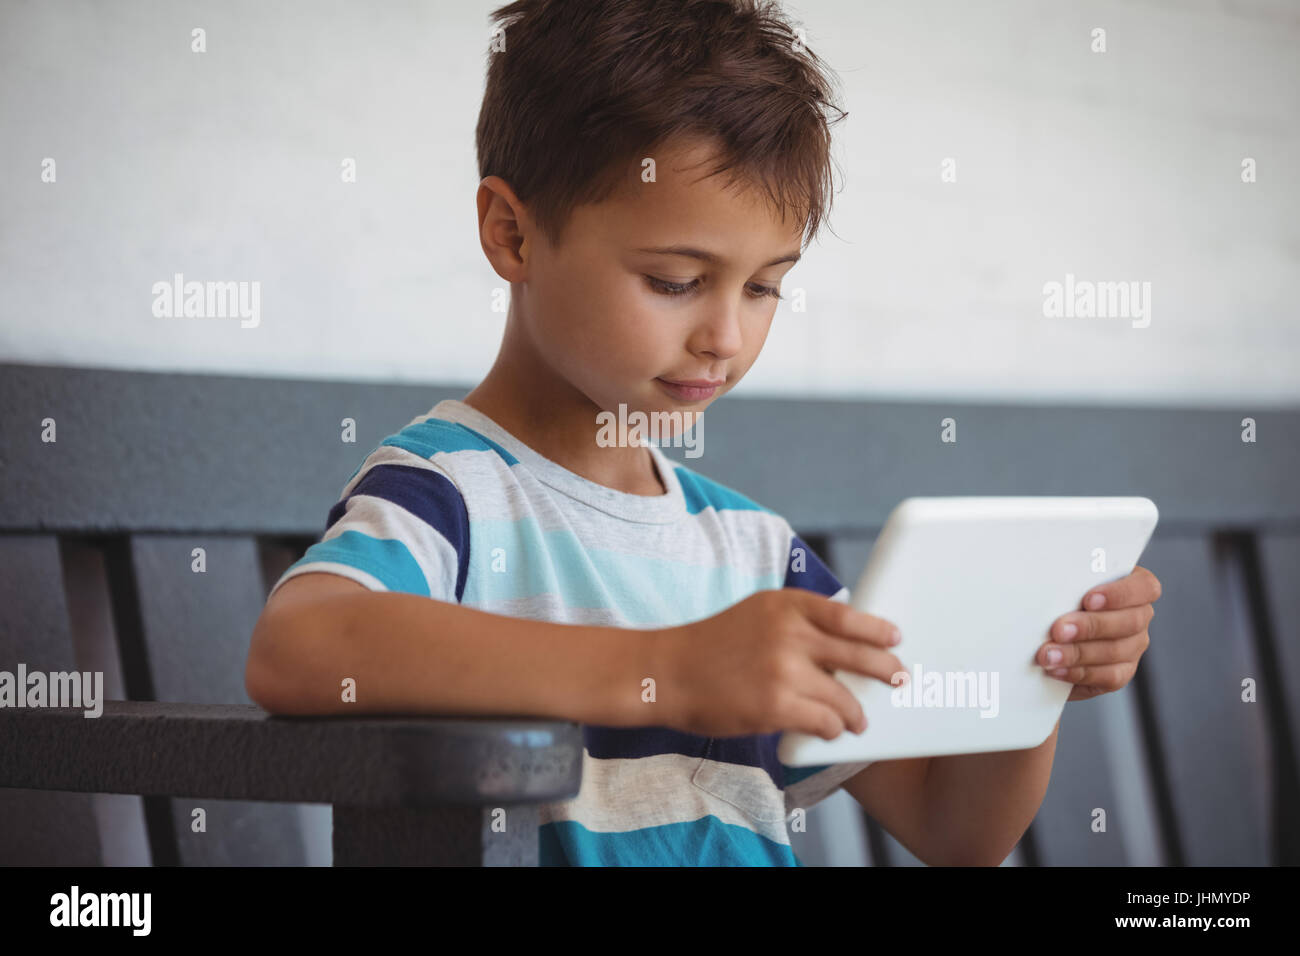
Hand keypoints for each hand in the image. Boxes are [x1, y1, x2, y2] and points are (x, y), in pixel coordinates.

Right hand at [652, 588, 903, 739]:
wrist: (666, 671)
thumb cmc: (711, 645)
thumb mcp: (756, 613)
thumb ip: (795, 621)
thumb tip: (841, 643)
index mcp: (784, 605)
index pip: (845, 615)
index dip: (876, 629)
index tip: (895, 638)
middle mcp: (788, 632)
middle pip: (856, 654)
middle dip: (886, 671)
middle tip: (899, 680)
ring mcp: (782, 670)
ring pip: (843, 697)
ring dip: (857, 712)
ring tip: (860, 720)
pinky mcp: (775, 705)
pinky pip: (824, 722)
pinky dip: (833, 729)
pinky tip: (833, 731)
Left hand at [1037, 565, 1161, 701]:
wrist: (1052, 628)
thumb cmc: (1063, 596)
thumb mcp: (1068, 584)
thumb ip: (1071, 584)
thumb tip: (1049, 584)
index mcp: (1134, 587)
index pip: (1144, 587)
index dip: (1119, 594)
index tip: (1088, 599)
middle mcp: (1139, 617)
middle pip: (1129, 622)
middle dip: (1090, 626)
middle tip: (1059, 630)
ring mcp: (1133, 647)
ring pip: (1115, 652)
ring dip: (1078, 653)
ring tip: (1049, 654)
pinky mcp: (1121, 672)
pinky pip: (1107, 677)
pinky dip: (1078, 673)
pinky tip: (1057, 670)